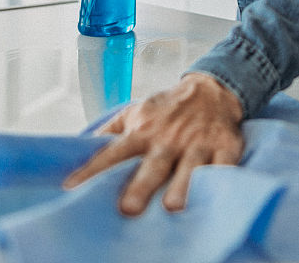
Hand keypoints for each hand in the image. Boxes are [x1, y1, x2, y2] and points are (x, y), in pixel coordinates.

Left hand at [62, 73, 243, 215]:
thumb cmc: (167, 108)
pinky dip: (220, 177)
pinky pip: (224, 164)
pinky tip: (214, 191)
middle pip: (153, 164)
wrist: (211, 90)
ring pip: (190, 167)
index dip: (93, 170)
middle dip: (142, 185)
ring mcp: (198, 143)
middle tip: (128, 208)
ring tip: (172, 206)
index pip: (114, 152)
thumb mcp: (134, 112)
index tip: (73, 188)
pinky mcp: (224, 146)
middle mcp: (168, 139)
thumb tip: (78, 147)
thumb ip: (109, 132)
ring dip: (181, 185)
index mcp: (142, 131)